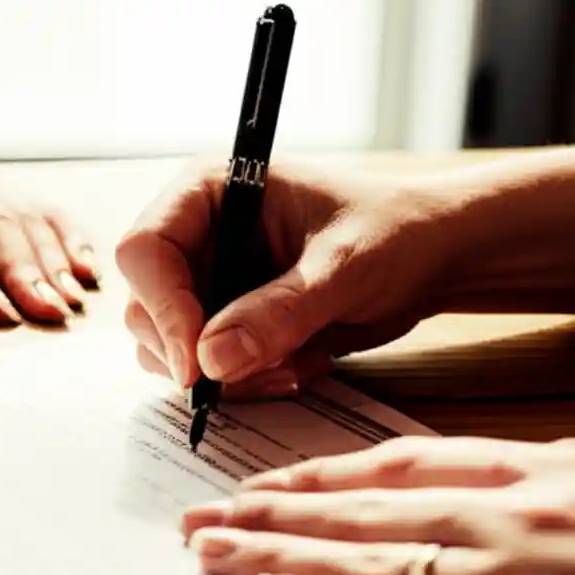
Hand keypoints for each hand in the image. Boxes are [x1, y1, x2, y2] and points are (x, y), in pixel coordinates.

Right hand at [115, 160, 459, 397]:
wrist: (431, 257)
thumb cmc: (395, 234)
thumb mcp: (344, 268)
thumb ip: (279, 311)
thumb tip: (210, 361)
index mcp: (210, 192)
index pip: (145, 250)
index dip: (162, 307)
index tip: (196, 365)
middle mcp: (194, 235)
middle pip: (144, 305)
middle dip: (196, 351)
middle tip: (264, 370)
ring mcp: (204, 281)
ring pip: (167, 345)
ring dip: (223, 373)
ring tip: (293, 366)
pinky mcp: (220, 321)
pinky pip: (202, 368)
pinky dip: (242, 381)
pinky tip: (294, 367)